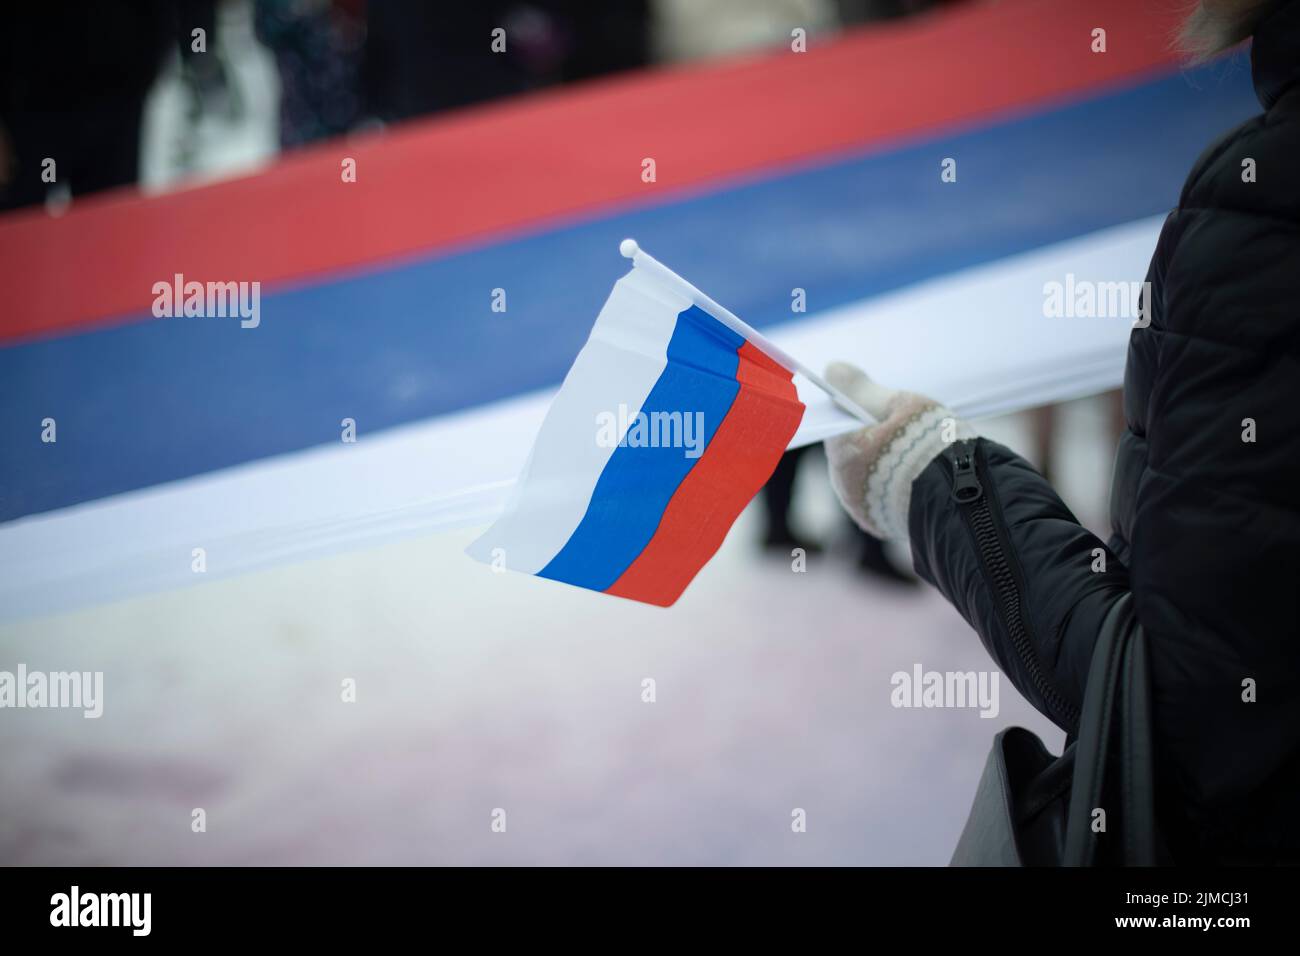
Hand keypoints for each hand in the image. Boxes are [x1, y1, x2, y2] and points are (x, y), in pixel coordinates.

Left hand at [823, 362, 971, 539]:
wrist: (963, 500)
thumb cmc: (930, 447)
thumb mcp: (900, 405)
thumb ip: (862, 388)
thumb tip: (832, 369)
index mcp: (842, 450)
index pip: (839, 424)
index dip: (859, 413)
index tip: (880, 407)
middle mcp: (843, 483)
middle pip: (852, 451)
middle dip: (872, 439)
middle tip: (905, 430)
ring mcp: (860, 509)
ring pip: (864, 477)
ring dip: (881, 465)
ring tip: (916, 456)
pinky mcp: (878, 526)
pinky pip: (878, 500)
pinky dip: (891, 488)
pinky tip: (915, 479)